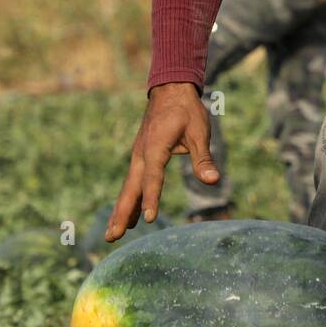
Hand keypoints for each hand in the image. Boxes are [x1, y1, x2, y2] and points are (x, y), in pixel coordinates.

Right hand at [106, 82, 216, 240]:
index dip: (152, 198)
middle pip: (131, 188)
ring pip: (128, 187)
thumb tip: (213, 180)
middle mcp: (141, 153)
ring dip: (121, 210)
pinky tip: (129, 217)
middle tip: (112, 237)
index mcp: (155, 146)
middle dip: (122, 213)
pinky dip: (129, 200)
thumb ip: (203, 158)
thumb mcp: (200, 131)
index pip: (153, 177)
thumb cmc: (187, 110)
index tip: (150, 219)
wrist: (170, 89)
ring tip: (113, 234)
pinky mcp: (140, 157)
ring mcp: (138, 155)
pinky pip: (133, 182)